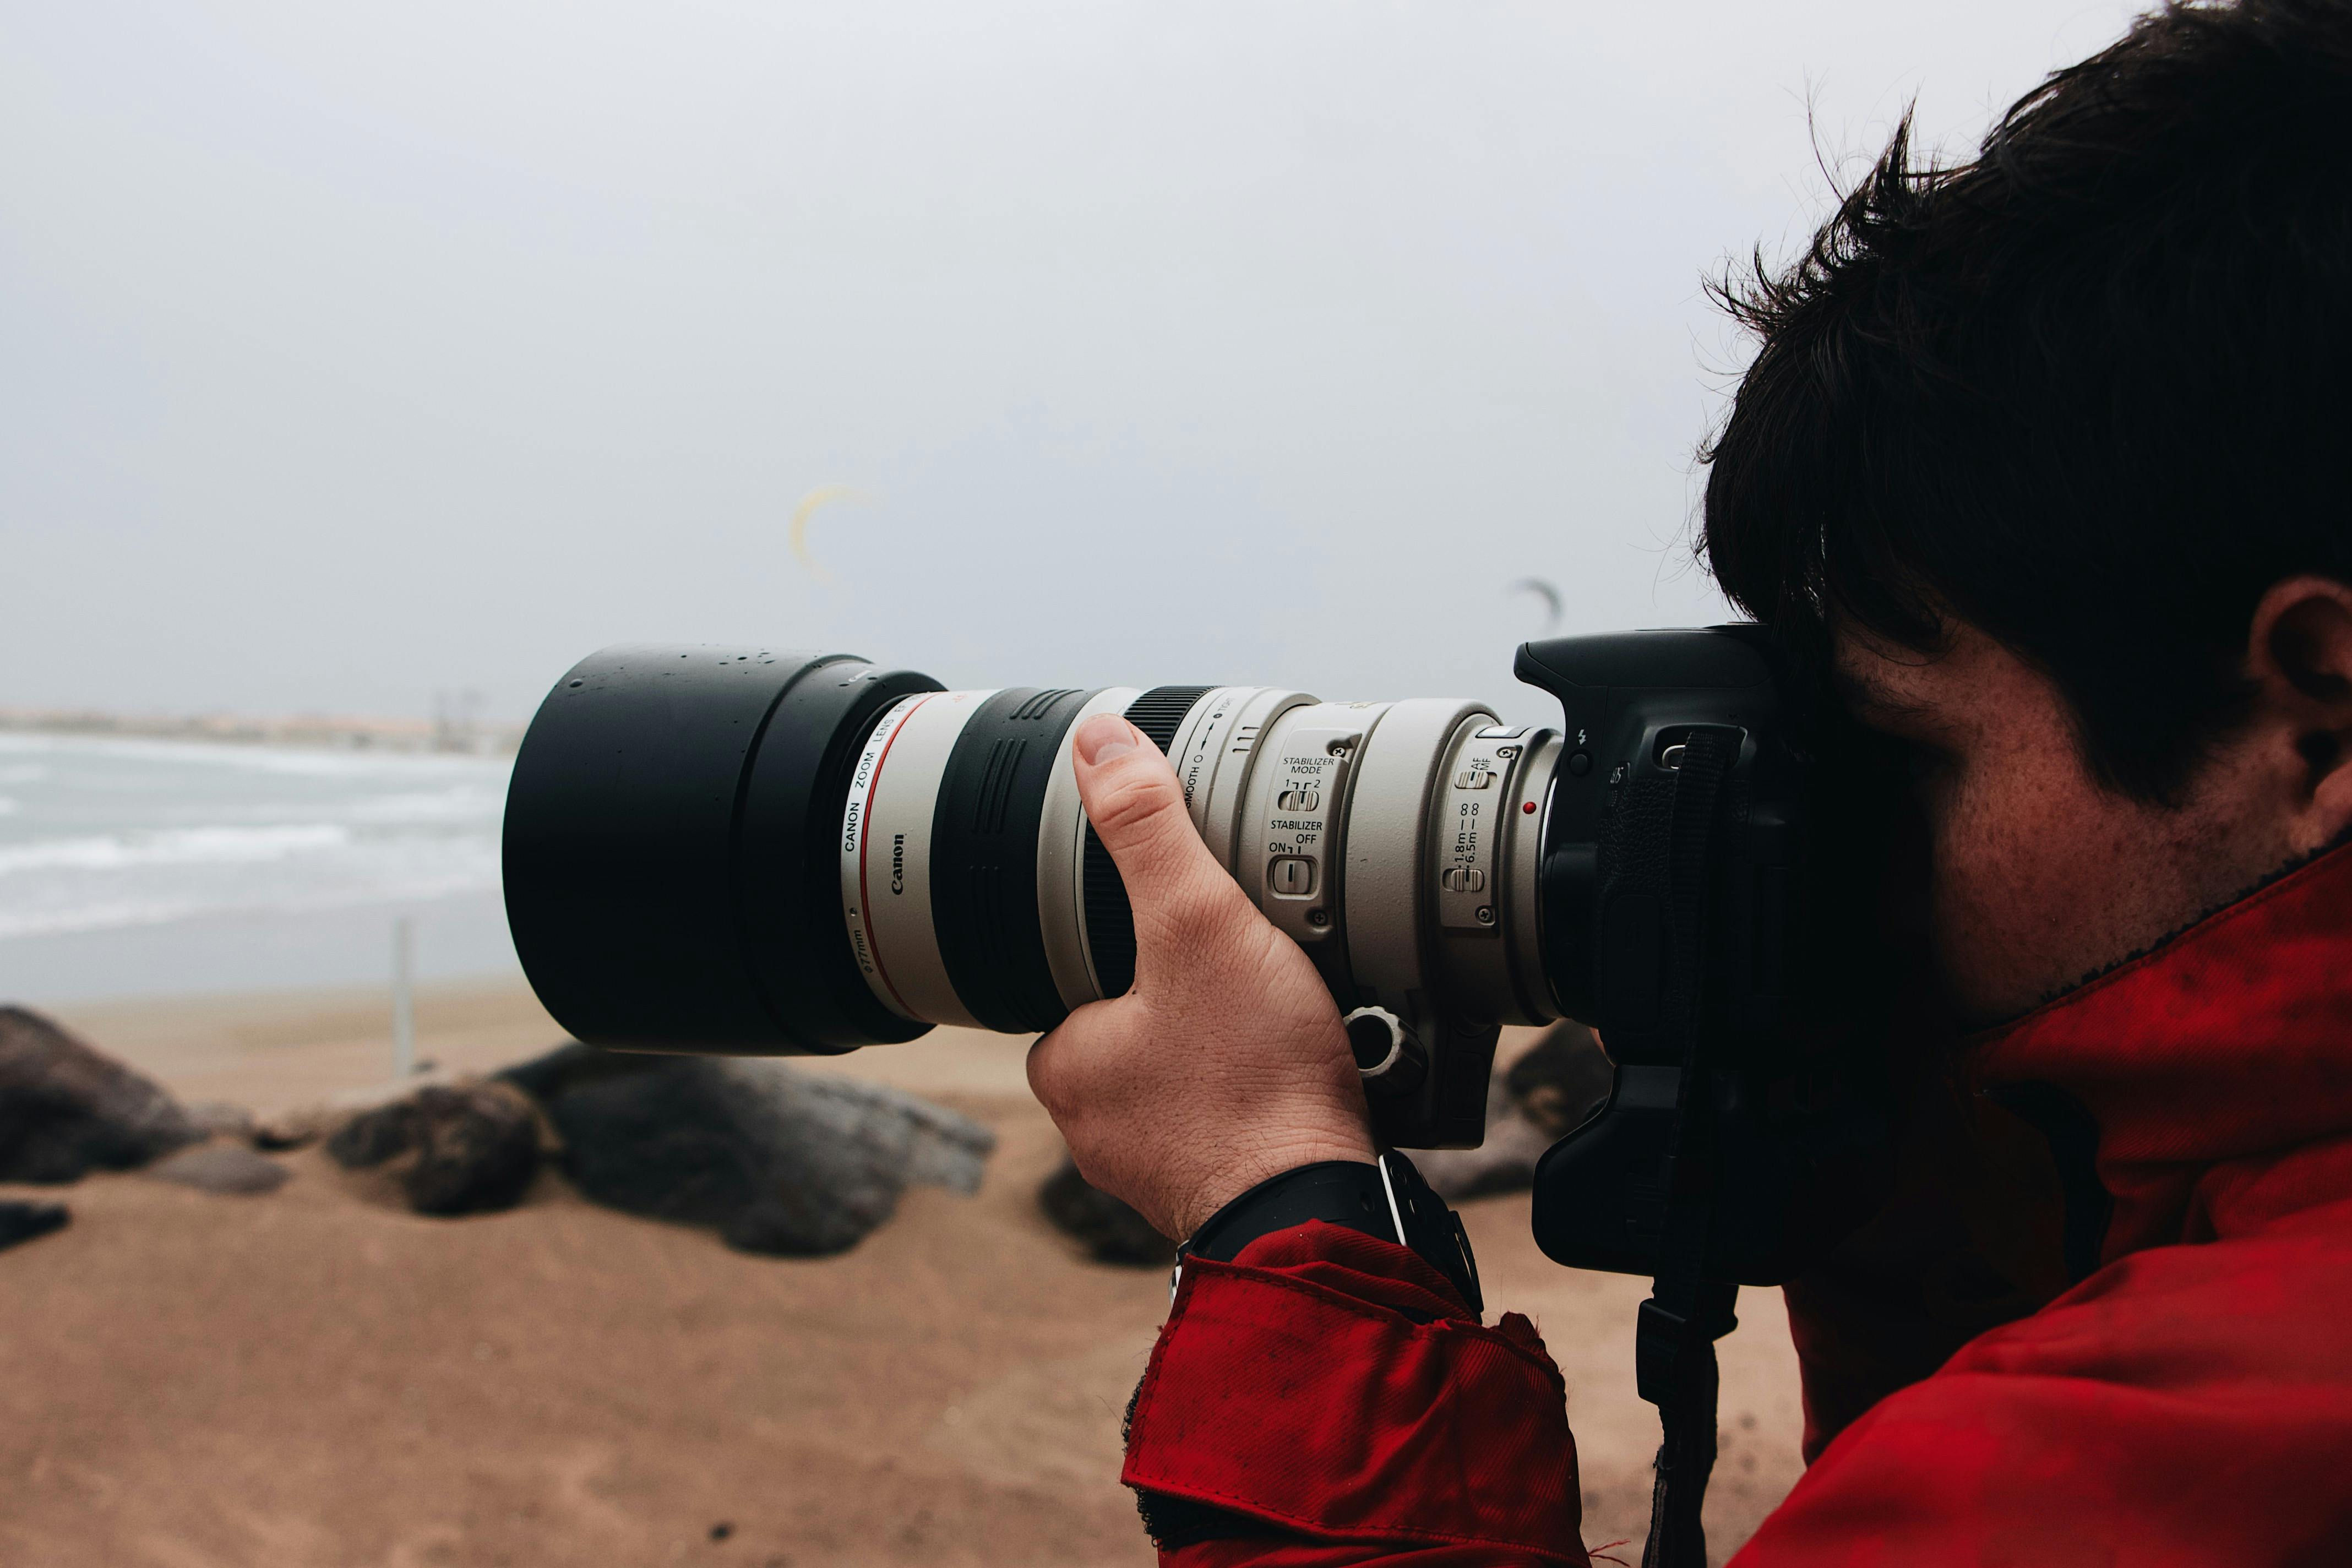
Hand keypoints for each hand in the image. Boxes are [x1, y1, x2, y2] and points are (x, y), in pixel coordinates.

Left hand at [1027, 713, 1375, 1239]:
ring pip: (1190, 1075)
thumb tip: (1098, 744)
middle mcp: (1095, 1129)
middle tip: (1256, 981)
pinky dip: (1265, 1099)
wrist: (1324, 1216)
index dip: (1139, 938)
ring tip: (1287, 1026)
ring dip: (1237, 1050)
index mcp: (1064, 1065)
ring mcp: (1157, 1170)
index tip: (1191, 933)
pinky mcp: (1217, 1196)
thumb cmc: (1256, 1085)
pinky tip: (1304, 1079)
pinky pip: (1233, 1123)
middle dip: (1198, 997)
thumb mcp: (1199, 924)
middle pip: (1142, 1019)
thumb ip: (1149, 832)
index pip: (1079, 973)